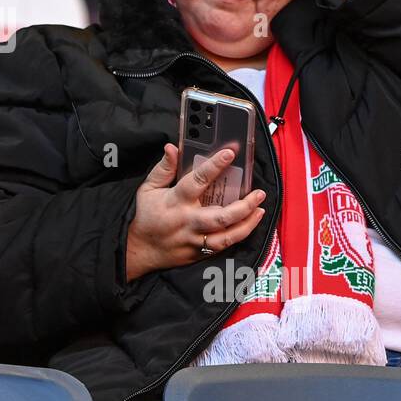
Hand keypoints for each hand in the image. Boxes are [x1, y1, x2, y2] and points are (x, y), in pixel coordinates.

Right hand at [124, 144, 266, 281]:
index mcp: (176, 201)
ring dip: (248, 223)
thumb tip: (172, 148)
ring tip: (260, 210)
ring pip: (228, 235)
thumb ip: (163, 168)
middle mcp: (188, 221)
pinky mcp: (200, 252)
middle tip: (258, 193)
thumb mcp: (148, 188)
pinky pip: (224, 246)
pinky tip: (249, 225)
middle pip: (221, 216)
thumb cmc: (145, 216)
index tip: (230, 153)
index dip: (215, 165)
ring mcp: (196, 239)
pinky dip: (239, 235)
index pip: (198, 180)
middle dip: (244, 205)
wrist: (140, 250)